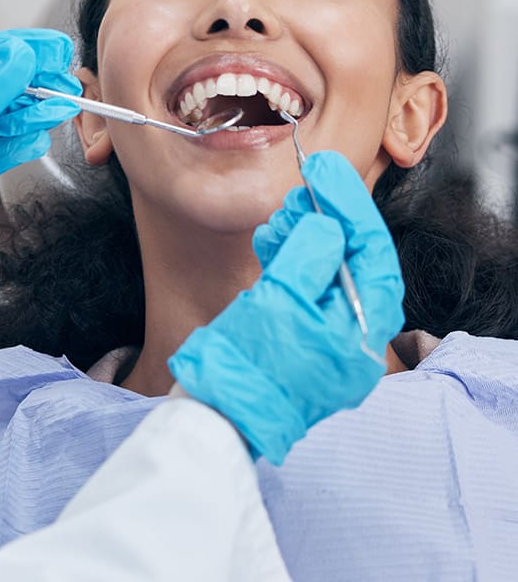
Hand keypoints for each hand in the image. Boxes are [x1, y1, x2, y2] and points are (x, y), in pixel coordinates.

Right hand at [167, 151, 404, 464]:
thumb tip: (327, 225)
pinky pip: (301, 285)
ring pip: (324, 269)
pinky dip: (287, 256)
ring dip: (304, 234)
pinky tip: (269, 239)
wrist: (214, 416)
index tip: (325, 170)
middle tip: (300, 188)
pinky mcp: (293, 334)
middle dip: (326, 219)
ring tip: (279, 216)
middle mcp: (349, 335)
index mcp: (361, 332)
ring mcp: (320, 336)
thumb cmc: (249, 368)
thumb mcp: (281, 304)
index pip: (371, 255)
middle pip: (350, 260)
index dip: (349, 207)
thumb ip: (310, 259)